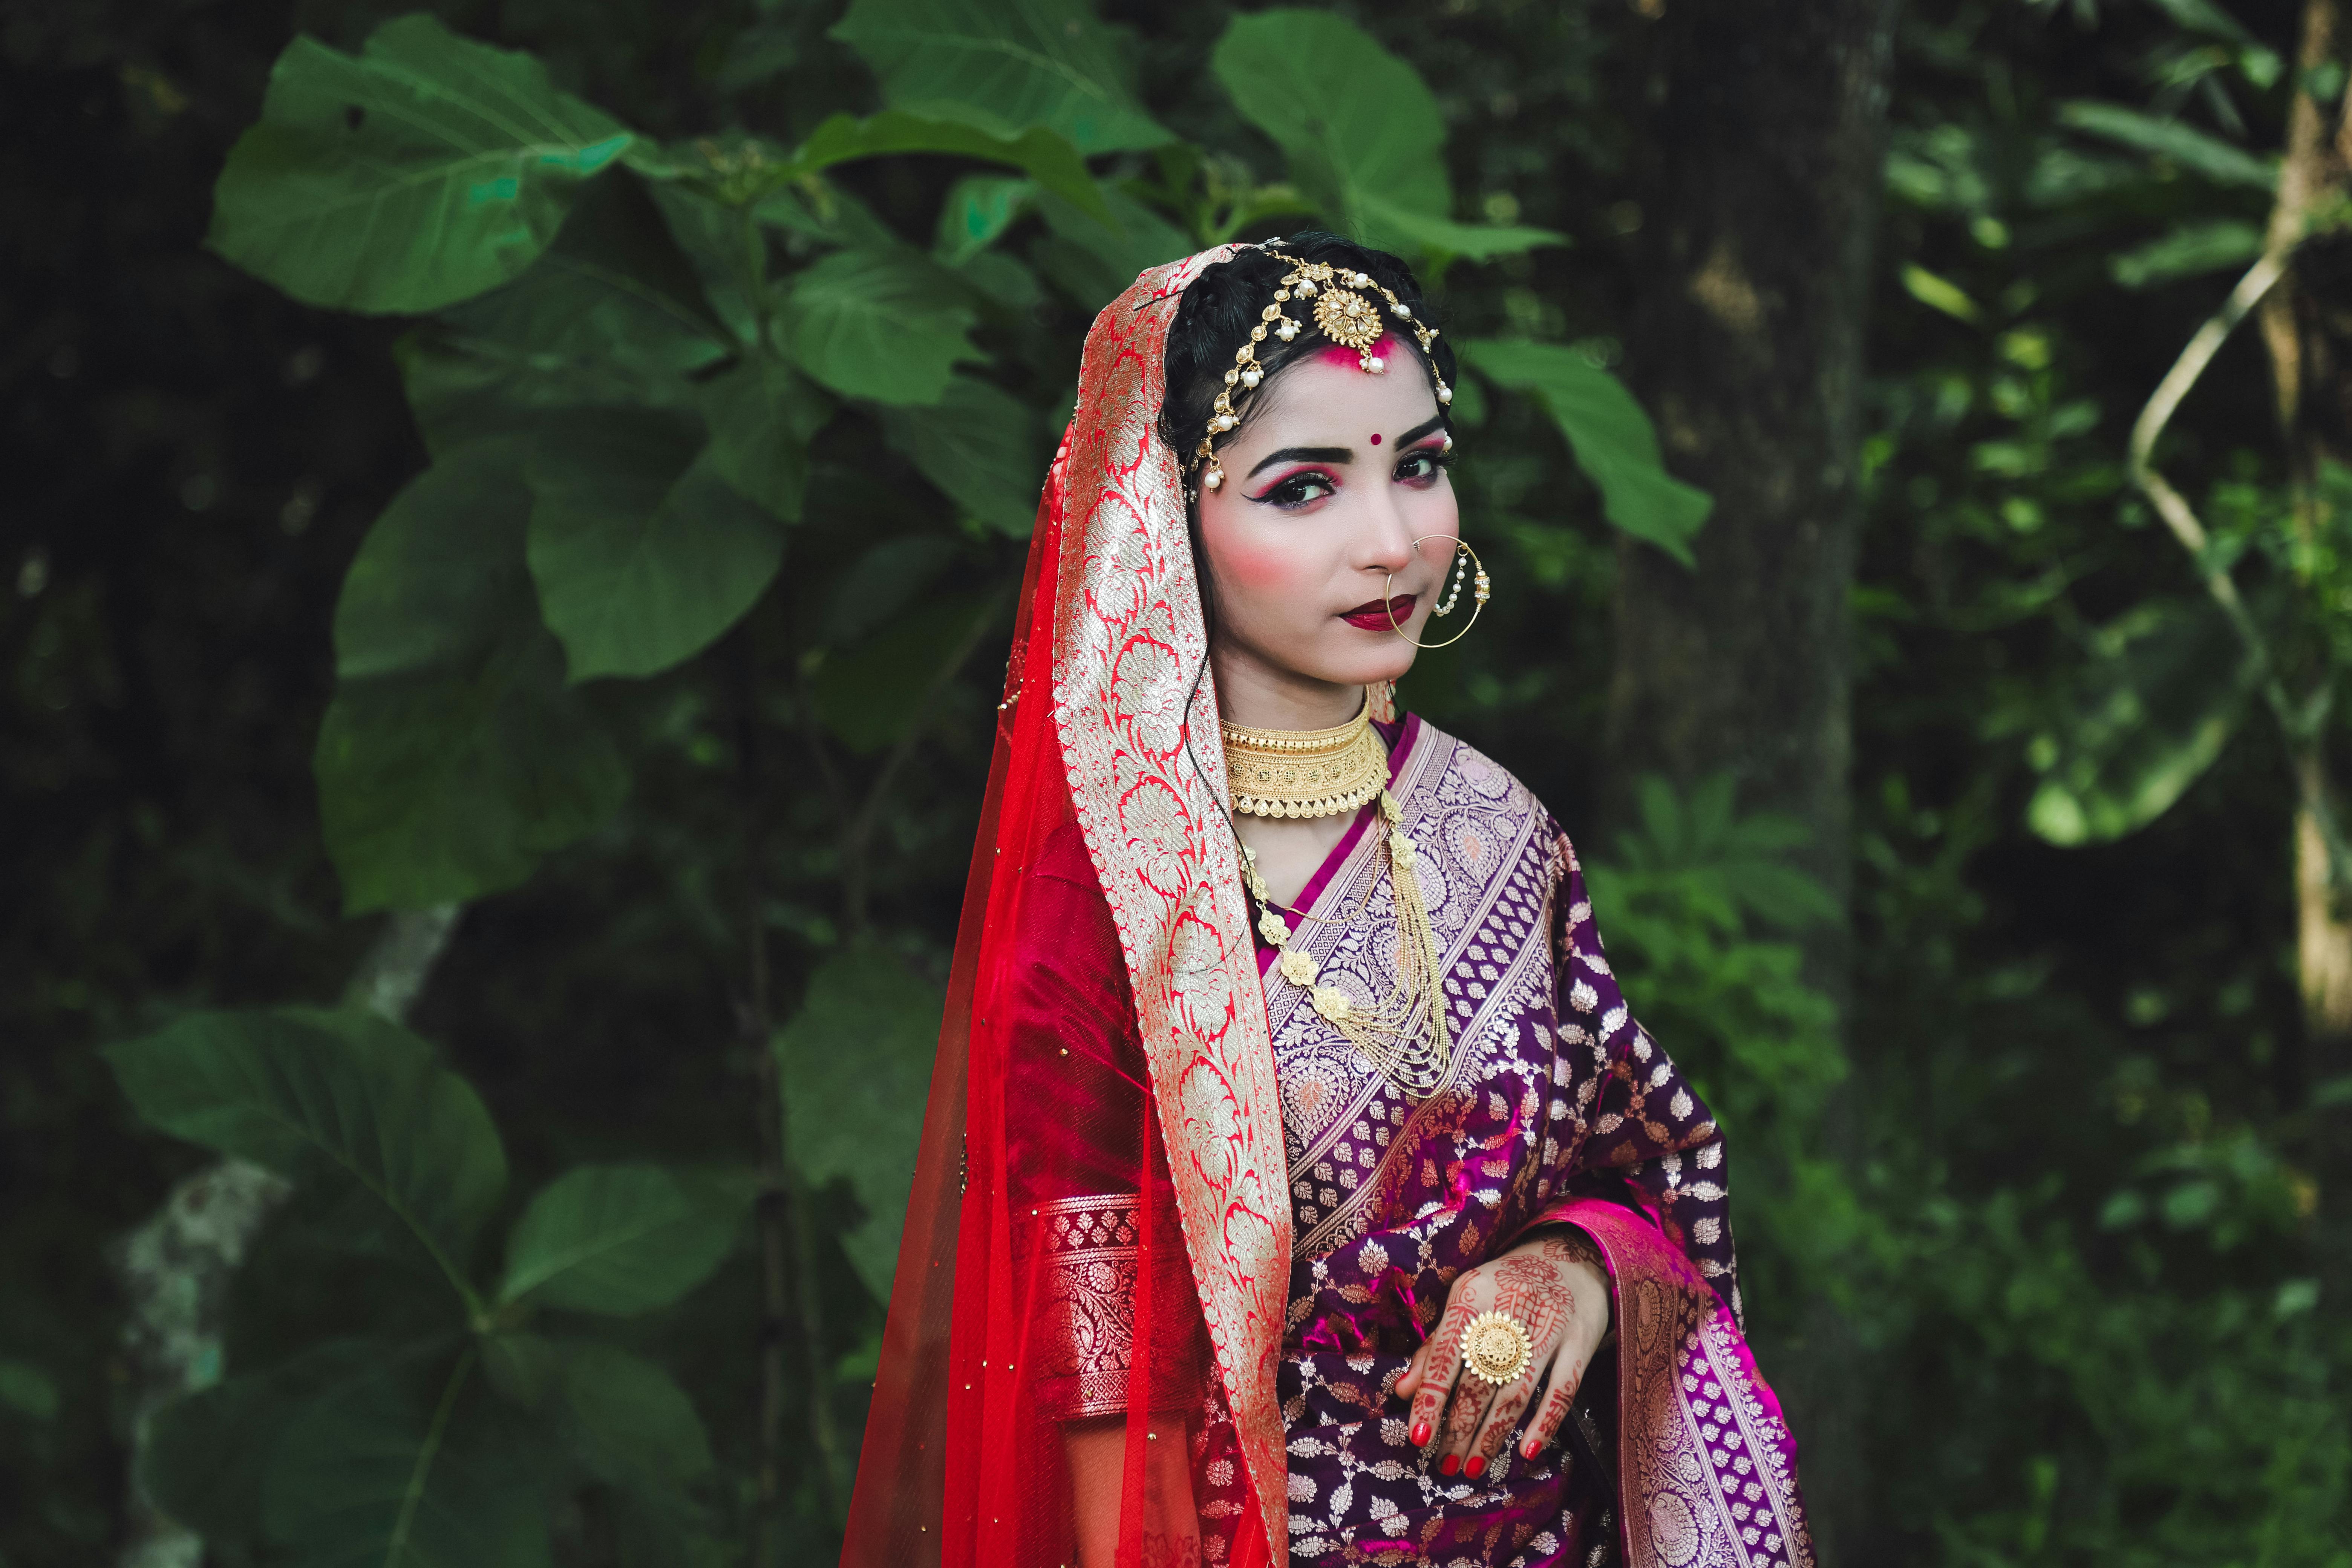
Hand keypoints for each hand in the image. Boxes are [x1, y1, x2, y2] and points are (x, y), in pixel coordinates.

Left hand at [1393, 1227, 1609, 1478]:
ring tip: (1472, 1467)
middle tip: (1445, 1465)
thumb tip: (1402, 1391)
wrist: (1571, 1256)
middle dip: (1459, 1429)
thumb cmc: (1504, 1287)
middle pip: (1479, 1381)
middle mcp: (1509, 1308)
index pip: (1445, 1357)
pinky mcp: (1580, 1339)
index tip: (1418, 1439)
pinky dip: (1545, 1424)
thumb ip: (1435, 1348)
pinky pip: (1562, 1390)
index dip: (1431, 1401)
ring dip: (1492, 1436)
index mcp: (1471, 1295)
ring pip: (1516, 1392)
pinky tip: (1528, 1452)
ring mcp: (1549, 1324)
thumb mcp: (1465, 1303)